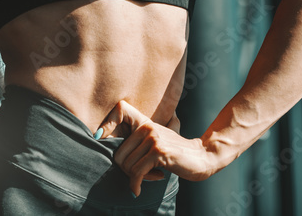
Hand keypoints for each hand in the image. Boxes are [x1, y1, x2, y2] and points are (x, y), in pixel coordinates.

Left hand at [98, 100, 224, 196]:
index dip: (106, 125)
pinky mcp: (158, 152)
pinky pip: (137, 173)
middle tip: (141, 175)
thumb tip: (110, 150)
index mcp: (144, 122)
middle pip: (119, 155)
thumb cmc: (175, 153)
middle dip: (127, 171)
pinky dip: (136, 184)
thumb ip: (138, 143)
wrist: (201, 157)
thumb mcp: (155, 142)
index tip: (100, 139)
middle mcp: (147, 127)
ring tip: (151, 176)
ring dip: (137, 178)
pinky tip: (143, 187)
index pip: (118, 113)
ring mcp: (153, 138)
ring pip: (127, 166)